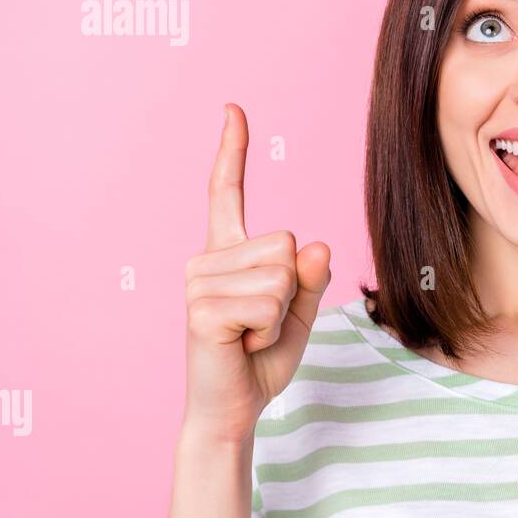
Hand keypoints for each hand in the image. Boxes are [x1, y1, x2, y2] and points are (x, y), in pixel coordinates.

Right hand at [181, 103, 331, 443]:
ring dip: (281, 314)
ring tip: (250, 335)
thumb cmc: (261, 359)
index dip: (232, 150)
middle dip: (291, 289)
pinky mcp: (202, 309)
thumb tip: (318, 245)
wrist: (232, 409)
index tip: (233, 108)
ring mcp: (199, 282)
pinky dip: (271, 330)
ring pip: (282, 274)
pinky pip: (270, 302)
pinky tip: (243, 344)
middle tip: (261, 323)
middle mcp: (206, 258)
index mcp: (228, 253)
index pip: (228, 191)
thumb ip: (311, 278)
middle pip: (286, 242)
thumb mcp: (300, 313)